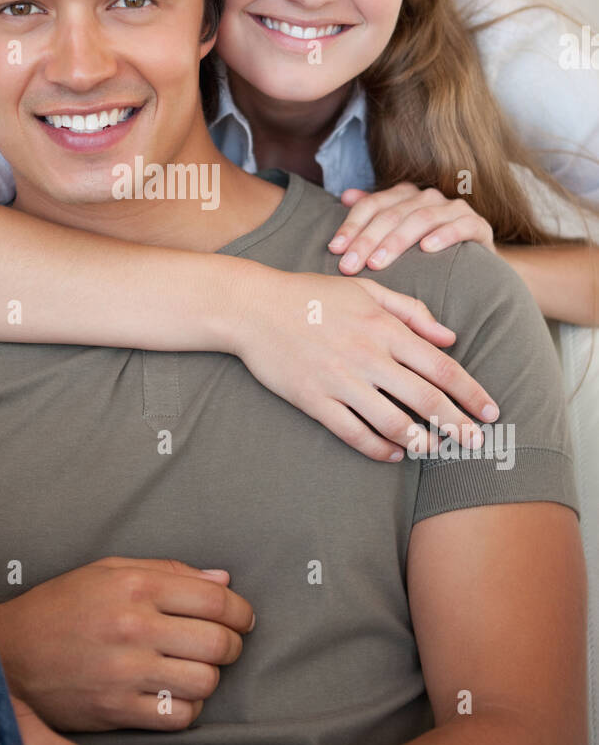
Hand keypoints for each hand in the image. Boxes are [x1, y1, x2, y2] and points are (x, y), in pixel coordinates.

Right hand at [0, 557, 253, 732]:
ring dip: (209, 678)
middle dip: (230, 645)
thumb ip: (169, 571)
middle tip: (220, 644)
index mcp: (135, 586)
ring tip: (193, 669)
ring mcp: (126, 672)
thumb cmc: (61, 607)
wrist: (8, 654)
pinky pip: (178, 716)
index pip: (217, 601)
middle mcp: (134, 627)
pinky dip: (185, 708)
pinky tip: (172, 694)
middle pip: (218, 643)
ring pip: (205, 682)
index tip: (242, 619)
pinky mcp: (117, 710)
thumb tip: (223, 581)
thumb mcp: (108, 571)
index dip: (241, 612)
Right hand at [231, 264, 497, 462]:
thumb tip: (450, 337)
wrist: (252, 306)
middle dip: (458, 425)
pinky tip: (394, 454)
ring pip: (393, 423)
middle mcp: (367, 355)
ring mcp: (340, 380)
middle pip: (426, 399)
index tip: (492, 411)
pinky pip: (354, 433)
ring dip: (421, 442)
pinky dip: (379, 449)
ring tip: (436, 450)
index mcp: (383, 327)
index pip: (441, 366)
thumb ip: (410, 311)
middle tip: (476, 443)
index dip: (471, 392)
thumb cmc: (311, 295)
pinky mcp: (314, 400)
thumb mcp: (365, 290)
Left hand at [329, 184, 494, 274]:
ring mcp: (453, 209)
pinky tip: (427, 249)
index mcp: (404, 195)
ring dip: (397, 241)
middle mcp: (427, 197)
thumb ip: (373, 213)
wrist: (475, 263)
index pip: (372, 205)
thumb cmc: (426, 248)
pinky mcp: (477, 225)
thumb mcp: (396, 233)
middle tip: (350, 265)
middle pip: (392, 214)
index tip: (335, 249)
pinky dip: (443, 236)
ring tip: (378, 262)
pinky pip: (459, 226)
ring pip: (421, 218)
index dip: (352, 225)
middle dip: (367, 241)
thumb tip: (346, 196)